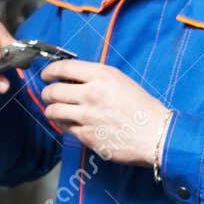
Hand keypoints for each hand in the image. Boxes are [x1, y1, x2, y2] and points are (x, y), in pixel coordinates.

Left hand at [39, 60, 170, 163]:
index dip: (49, 71)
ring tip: (56, 110)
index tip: (46, 75)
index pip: (63, 68)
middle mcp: (92, 94)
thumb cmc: (143, 108)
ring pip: (53, 110)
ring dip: (51, 110)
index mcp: (102, 76)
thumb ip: (96, 79)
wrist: (157, 134)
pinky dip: (64, 124)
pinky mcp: (87, 135)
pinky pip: (64, 128)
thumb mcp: (122, 82)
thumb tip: (71, 79)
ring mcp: (88, 116)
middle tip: (49, 95)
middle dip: (47, 93)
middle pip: (53, 91)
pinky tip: (72, 123)